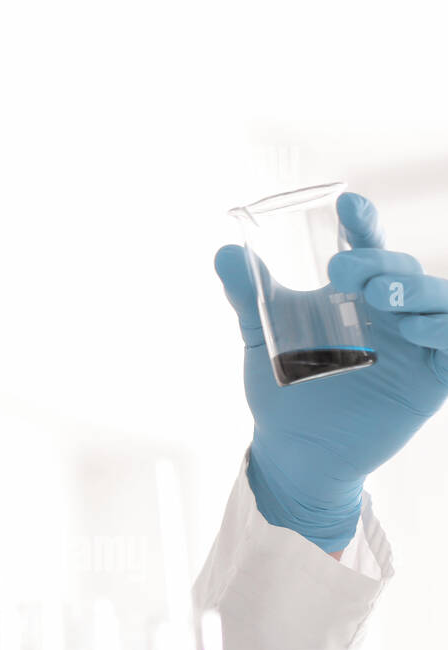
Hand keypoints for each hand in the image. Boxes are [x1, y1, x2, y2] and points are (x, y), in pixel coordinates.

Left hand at [214, 192, 447, 551]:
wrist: (292, 447)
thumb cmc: (281, 385)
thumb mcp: (261, 333)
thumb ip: (247, 293)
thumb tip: (223, 251)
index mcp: (354, 291)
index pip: (367, 245)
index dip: (363, 221)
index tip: (347, 203)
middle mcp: (390, 311)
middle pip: (403, 270)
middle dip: (380, 263)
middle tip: (341, 271)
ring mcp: (414, 344)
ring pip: (438, 302)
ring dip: (418, 292)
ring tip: (382, 296)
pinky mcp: (429, 381)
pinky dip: (443, 332)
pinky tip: (417, 330)